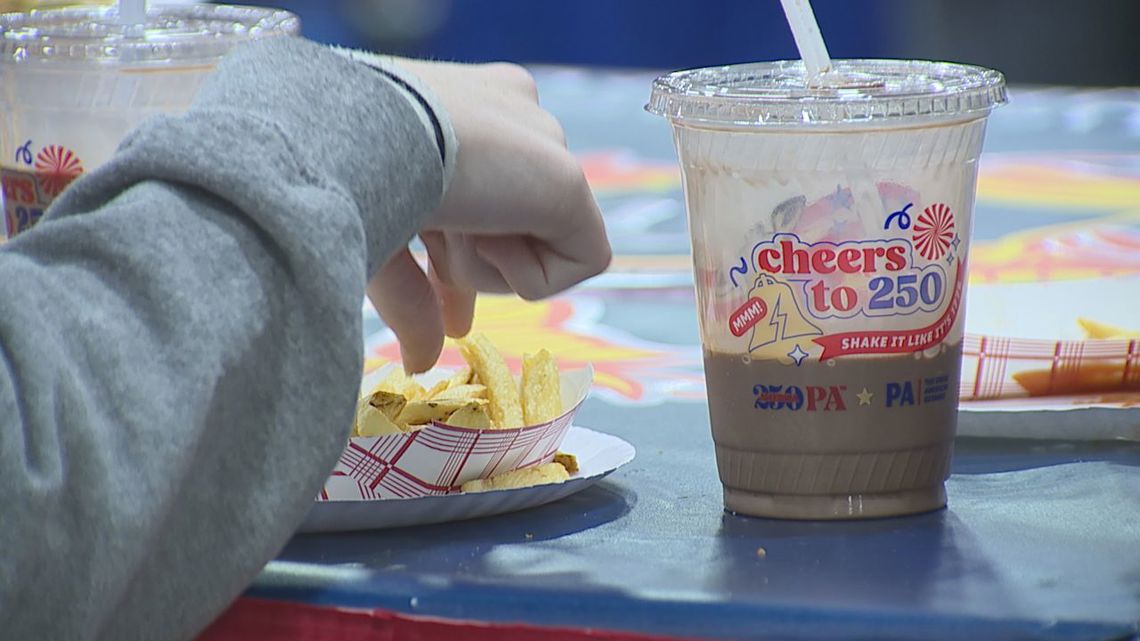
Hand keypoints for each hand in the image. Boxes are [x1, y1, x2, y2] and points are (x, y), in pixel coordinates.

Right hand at [367, 59, 610, 372]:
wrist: (361, 136)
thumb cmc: (341, 171)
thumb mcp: (373, 235)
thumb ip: (406, 297)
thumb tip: (419, 364)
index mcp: (460, 103)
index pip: (480, 192)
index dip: (464, 257)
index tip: (452, 318)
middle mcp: (508, 112)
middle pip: (507, 221)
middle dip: (479, 273)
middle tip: (453, 320)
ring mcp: (545, 143)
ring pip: (530, 242)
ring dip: (479, 263)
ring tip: (448, 226)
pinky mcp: (572, 180)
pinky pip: (577, 261)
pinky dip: (525, 274)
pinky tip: (485, 235)